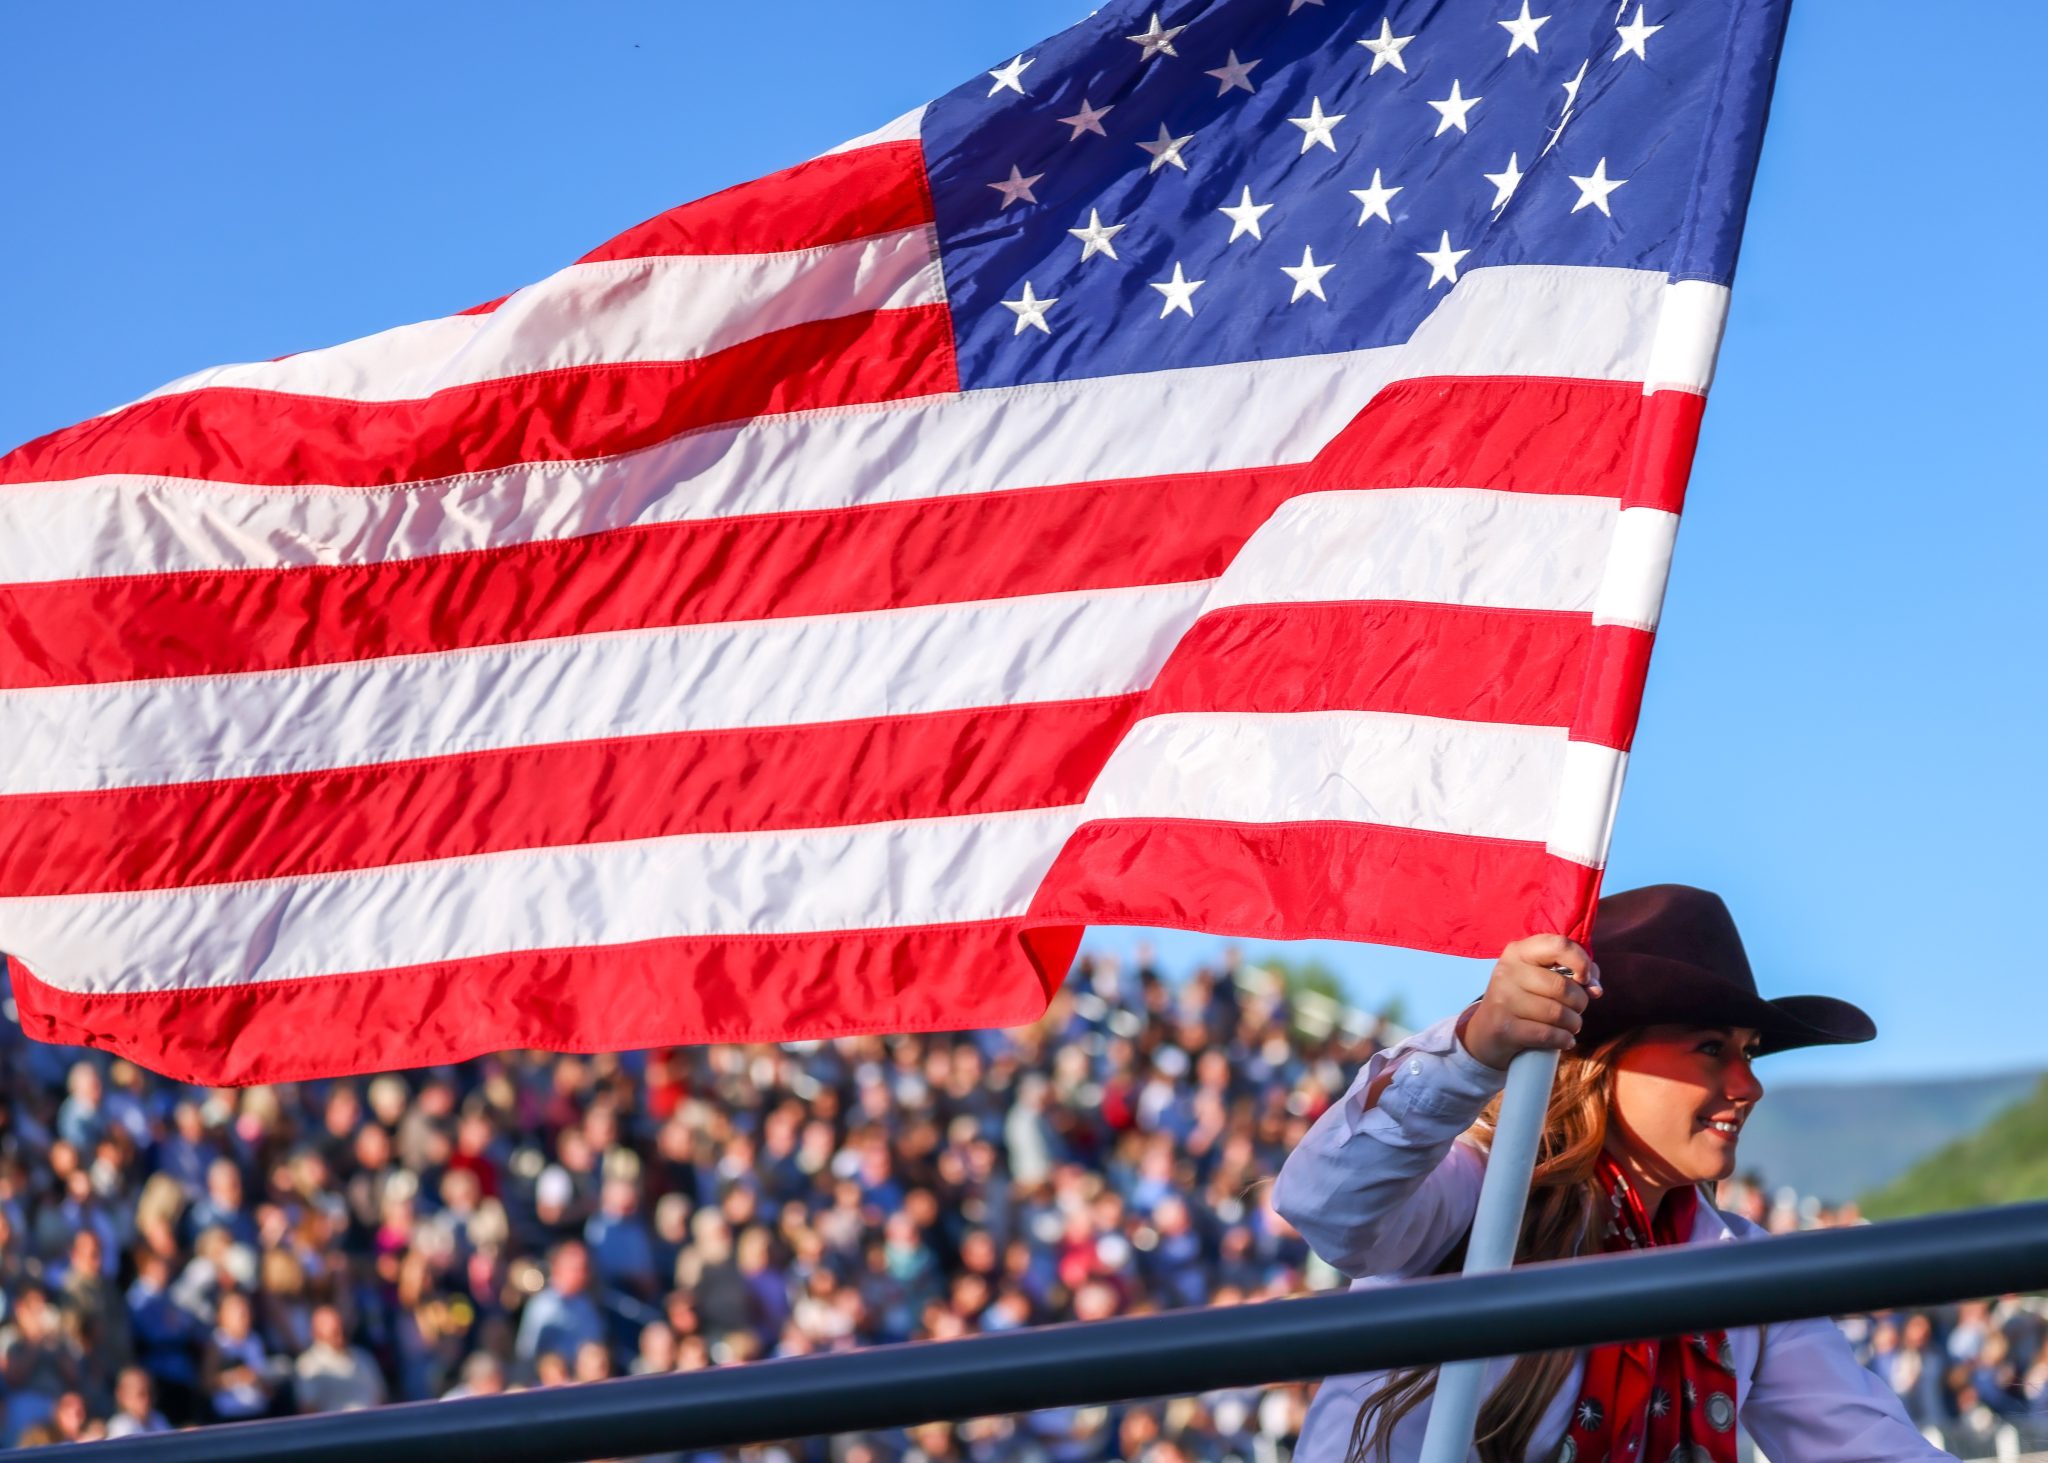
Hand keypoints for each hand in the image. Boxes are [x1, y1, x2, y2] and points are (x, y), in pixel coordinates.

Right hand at [1455, 934, 1601, 1069]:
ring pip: (1557, 1013)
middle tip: (1575, 1010)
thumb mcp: (1543, 976)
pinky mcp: (1504, 1028)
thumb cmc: (1525, 998)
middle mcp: (1508, 971)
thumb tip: (1595, 989)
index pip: (1559, 945)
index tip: (1584, 980)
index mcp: (1519, 952)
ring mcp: (1503, 999)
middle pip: (1562, 987)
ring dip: (1573, 1024)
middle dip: (1580, 1003)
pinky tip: (1564, 1040)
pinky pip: (1548, 1035)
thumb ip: (1576, 973)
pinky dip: (1563, 1040)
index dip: (1581, 962)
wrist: (1487, 1030)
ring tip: (1570, 1026)